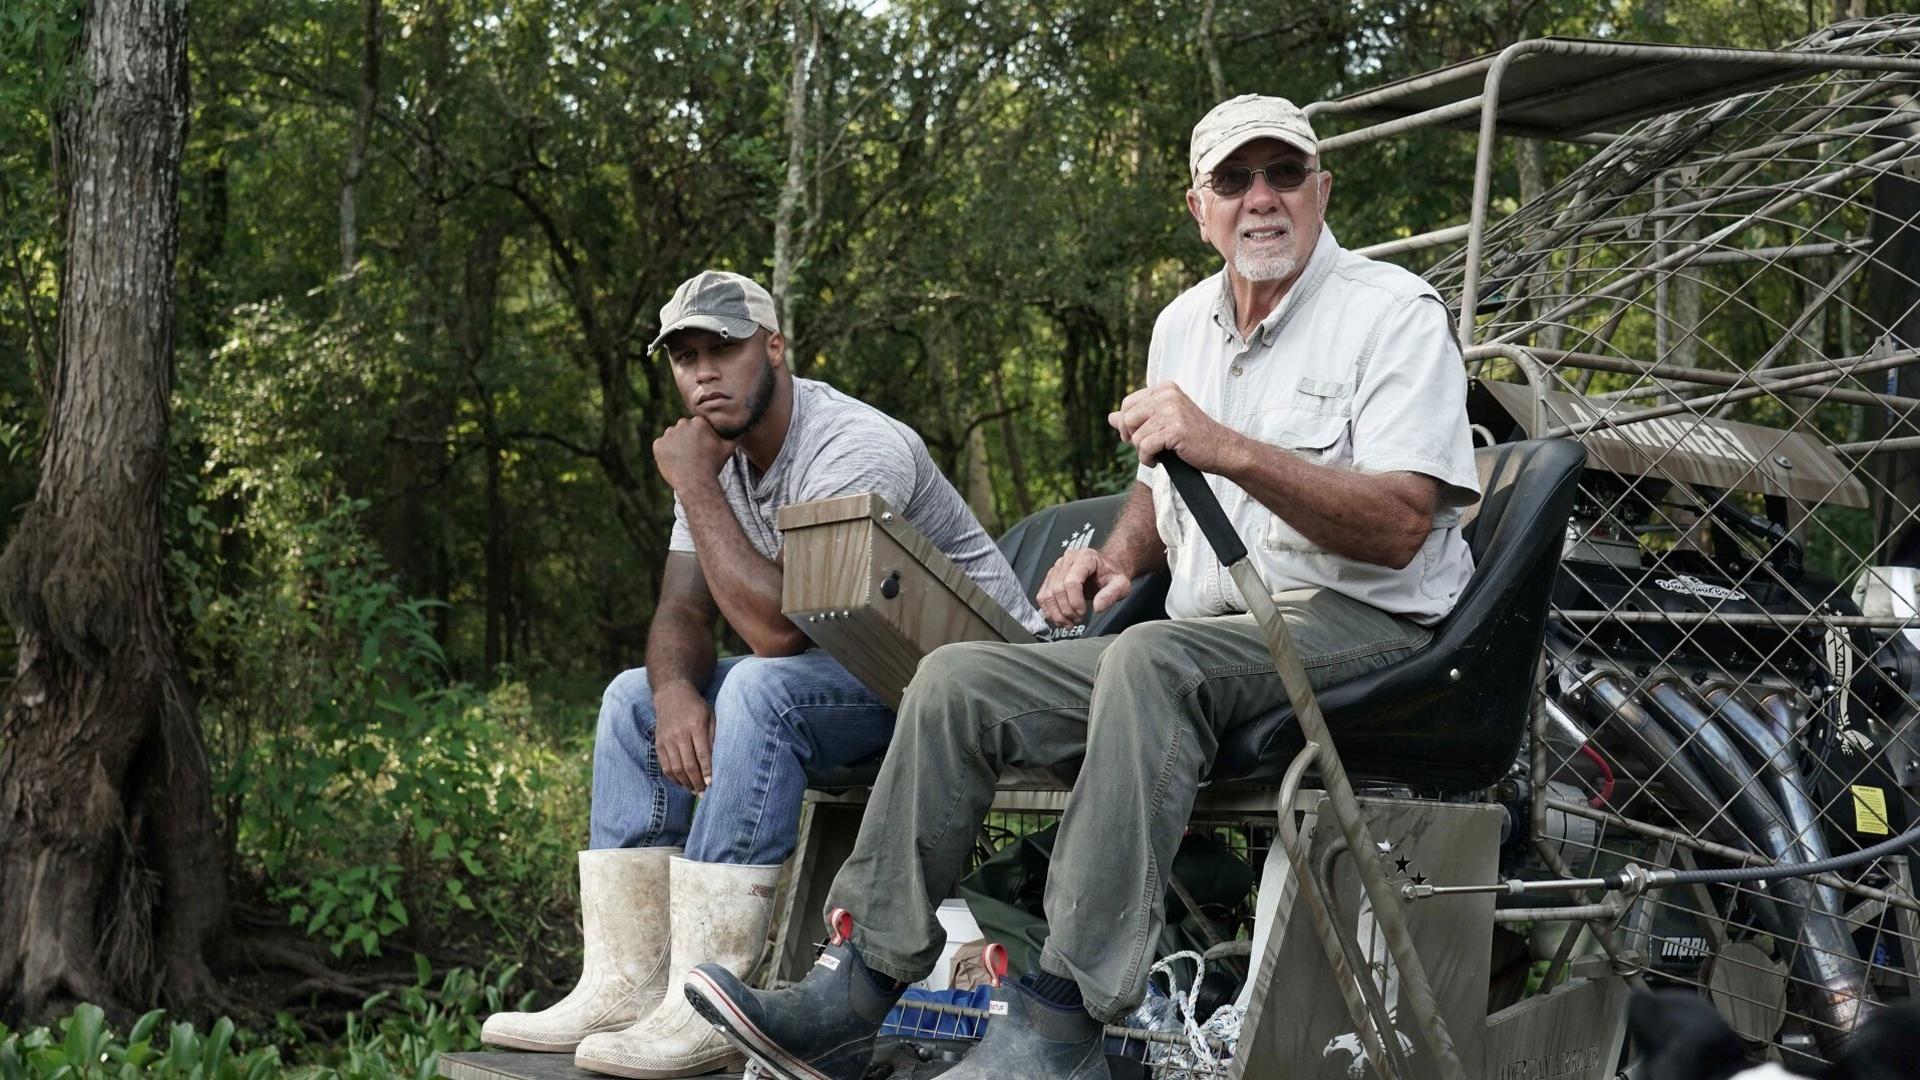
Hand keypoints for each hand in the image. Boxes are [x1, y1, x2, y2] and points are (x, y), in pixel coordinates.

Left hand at [653, 417, 735, 494]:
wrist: (695, 481)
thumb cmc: (713, 465)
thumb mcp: (728, 449)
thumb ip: (734, 436)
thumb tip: (741, 428)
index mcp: (698, 422)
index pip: (697, 426)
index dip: (700, 437)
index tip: (702, 448)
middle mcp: (682, 424)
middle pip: (683, 429)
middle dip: (687, 439)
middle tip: (693, 455)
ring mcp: (668, 434)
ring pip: (672, 437)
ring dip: (676, 445)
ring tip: (684, 460)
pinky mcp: (658, 445)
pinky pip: (661, 447)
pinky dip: (665, 453)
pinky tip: (675, 463)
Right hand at [654, 682, 715, 793]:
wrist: (671, 694)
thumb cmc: (696, 707)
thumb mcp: (711, 716)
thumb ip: (714, 736)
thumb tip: (720, 760)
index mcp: (695, 726)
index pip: (702, 754)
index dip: (707, 771)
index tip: (712, 784)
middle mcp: (679, 734)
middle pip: (688, 764)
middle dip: (697, 782)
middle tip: (705, 793)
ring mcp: (666, 740)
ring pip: (676, 768)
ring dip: (686, 783)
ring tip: (696, 791)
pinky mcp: (659, 744)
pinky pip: (665, 766)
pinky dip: (674, 778)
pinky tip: (683, 783)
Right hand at [1036, 548, 1131, 627]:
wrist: (1107, 569)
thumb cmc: (1112, 575)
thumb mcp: (1121, 584)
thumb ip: (1111, 595)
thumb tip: (1097, 607)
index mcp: (1085, 558)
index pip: (1071, 581)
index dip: (1075, 601)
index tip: (1083, 613)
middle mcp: (1068, 560)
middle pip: (1058, 589)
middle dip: (1067, 610)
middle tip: (1078, 620)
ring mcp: (1057, 568)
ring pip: (1047, 594)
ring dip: (1056, 613)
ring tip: (1069, 623)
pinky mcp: (1051, 577)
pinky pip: (1043, 596)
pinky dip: (1049, 611)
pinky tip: (1060, 618)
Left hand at [1108, 382, 1239, 470]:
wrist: (1221, 449)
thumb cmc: (1192, 437)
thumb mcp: (1163, 422)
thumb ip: (1137, 417)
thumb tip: (1110, 417)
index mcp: (1164, 389)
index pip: (1128, 403)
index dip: (1126, 424)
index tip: (1136, 436)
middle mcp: (1167, 395)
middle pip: (1128, 418)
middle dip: (1132, 437)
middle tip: (1147, 447)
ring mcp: (1172, 411)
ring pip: (1136, 435)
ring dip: (1143, 451)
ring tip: (1158, 454)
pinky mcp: (1175, 429)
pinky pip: (1145, 447)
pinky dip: (1147, 459)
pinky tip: (1158, 460)